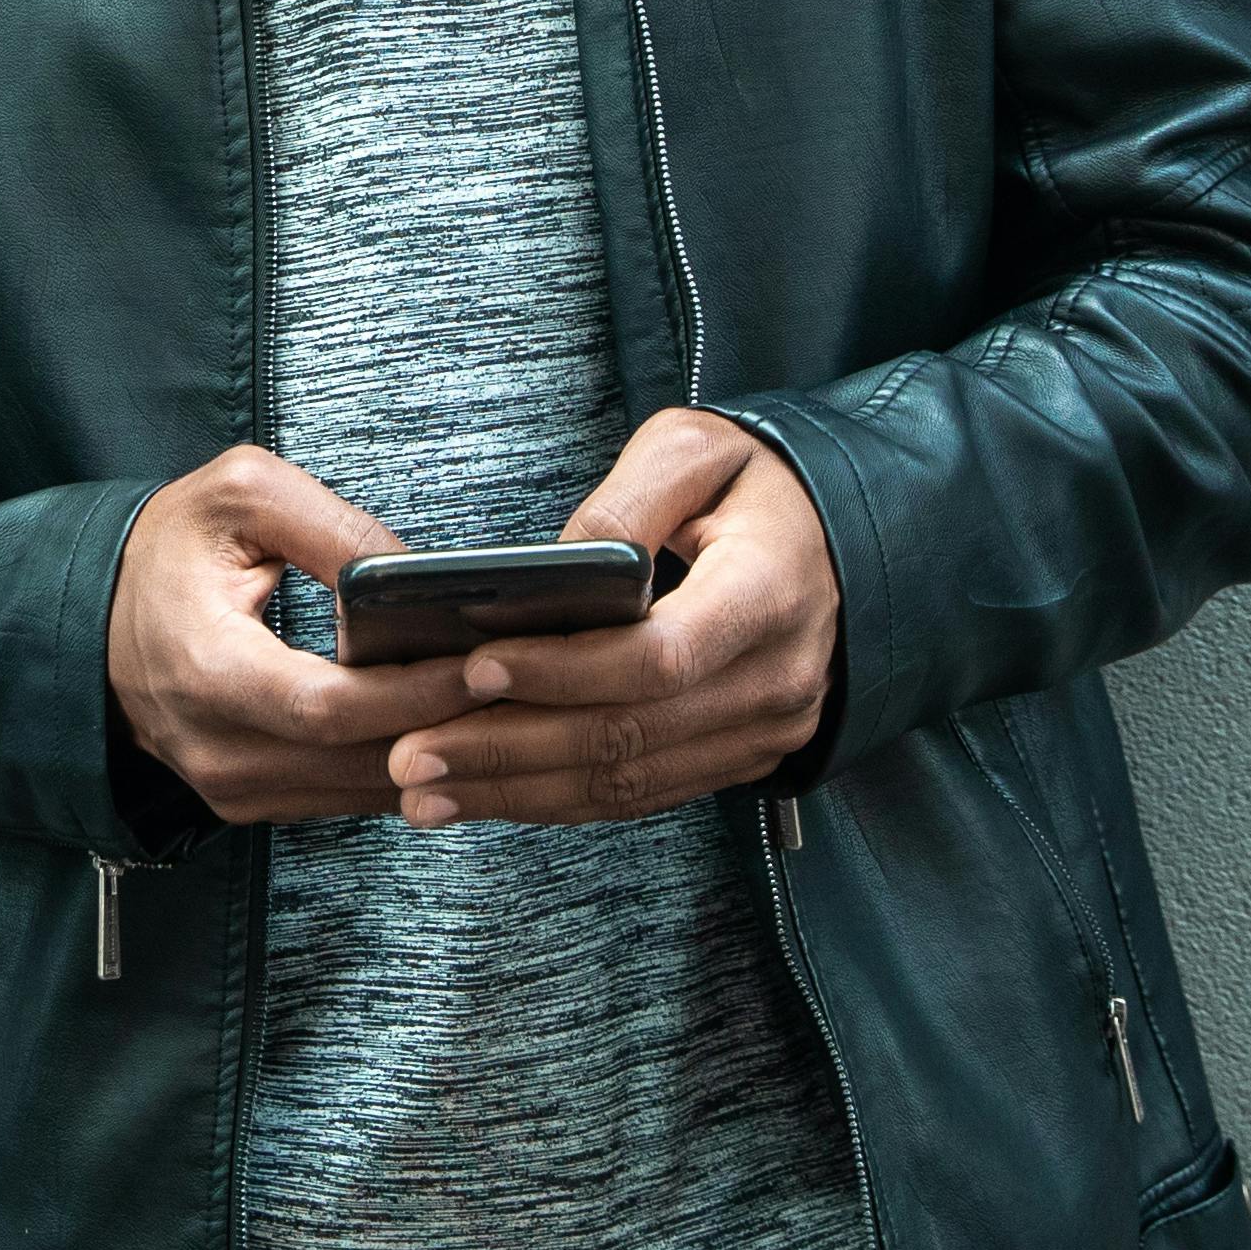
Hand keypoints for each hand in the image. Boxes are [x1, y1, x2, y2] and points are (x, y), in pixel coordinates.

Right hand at [106, 445, 487, 826]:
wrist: (97, 618)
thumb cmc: (168, 549)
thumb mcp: (242, 494)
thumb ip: (332, 528)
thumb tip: (416, 576)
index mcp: (206, 669)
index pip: (330, 705)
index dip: (415, 691)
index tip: (486, 664)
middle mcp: (217, 747)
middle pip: (358, 759)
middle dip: (449, 726)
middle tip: (526, 688)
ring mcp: (231, 787)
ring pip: (362, 790)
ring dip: (437, 755)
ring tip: (507, 709)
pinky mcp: (249, 801)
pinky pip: (344, 797)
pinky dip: (402, 766)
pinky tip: (452, 729)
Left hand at [384, 409, 837, 827]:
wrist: (839, 546)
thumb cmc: (753, 486)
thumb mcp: (695, 450)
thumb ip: (627, 497)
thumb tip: (550, 569)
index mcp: (768, 592)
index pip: (658, 656)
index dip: (561, 671)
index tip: (473, 668)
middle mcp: (775, 680)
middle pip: (629, 734)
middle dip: (509, 750)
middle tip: (411, 756)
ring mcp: (762, 732)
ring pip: (628, 779)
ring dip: (518, 791)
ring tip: (423, 791)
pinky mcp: (738, 759)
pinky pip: (641, 793)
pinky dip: (557, 799)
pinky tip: (485, 796)